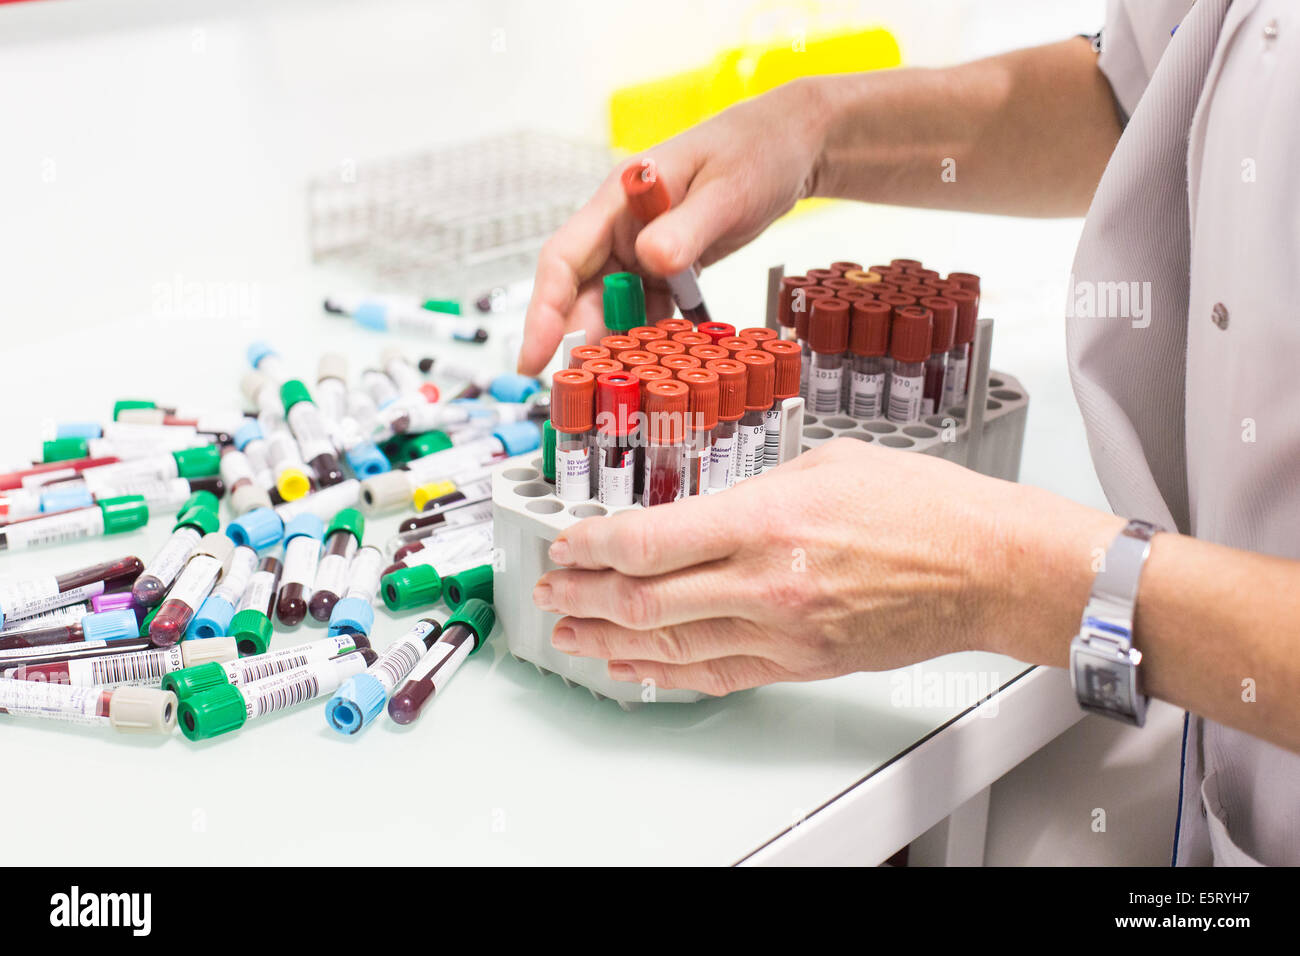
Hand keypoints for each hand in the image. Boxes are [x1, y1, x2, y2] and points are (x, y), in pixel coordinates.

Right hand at [517, 78, 831, 374]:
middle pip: (585, 293)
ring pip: (616, 307)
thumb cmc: (756, 150)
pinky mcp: (667, 265)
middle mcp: (622, 228)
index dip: (544, 312)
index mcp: (619, 200)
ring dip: (618, 346)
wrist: (791, 143)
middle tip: (584, 392)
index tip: (532, 358)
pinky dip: (652, 337)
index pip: (563, 259)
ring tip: (624, 389)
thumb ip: (687, 227)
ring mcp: (643, 248)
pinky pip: (649, 309)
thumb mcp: (726, 191)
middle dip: (581, 343)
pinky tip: (664, 365)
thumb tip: (652, 259)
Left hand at [531, 438, 1109, 695]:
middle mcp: (765, 582)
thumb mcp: (823, 463)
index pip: (647, 541)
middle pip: (643, 599)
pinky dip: (665, 672)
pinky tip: (632, 668)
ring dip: (608, 641)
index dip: (590, 546)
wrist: (988, 566)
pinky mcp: (801, 662)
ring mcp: (783, 631)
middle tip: (548, 588)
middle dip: (582, 595)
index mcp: (766, 519)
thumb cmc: (922, 505)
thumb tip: (700, 510)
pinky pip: (717, 673)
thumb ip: (751, 489)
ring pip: (669, 645)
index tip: (565, 543)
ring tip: (568, 633)